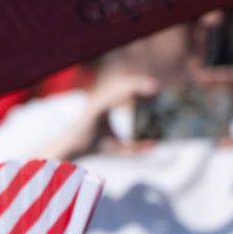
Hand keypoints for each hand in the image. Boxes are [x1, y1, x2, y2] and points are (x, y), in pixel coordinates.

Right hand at [43, 74, 158, 159]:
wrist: (75, 150)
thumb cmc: (93, 147)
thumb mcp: (119, 147)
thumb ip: (136, 147)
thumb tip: (155, 146)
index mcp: (106, 107)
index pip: (124, 93)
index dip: (139, 89)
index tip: (155, 91)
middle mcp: (101, 101)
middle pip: (122, 87)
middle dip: (139, 83)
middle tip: (157, 87)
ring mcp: (97, 103)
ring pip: (118, 89)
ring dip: (135, 85)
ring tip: (152, 87)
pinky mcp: (95, 107)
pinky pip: (111, 97)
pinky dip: (124, 94)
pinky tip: (136, 93)